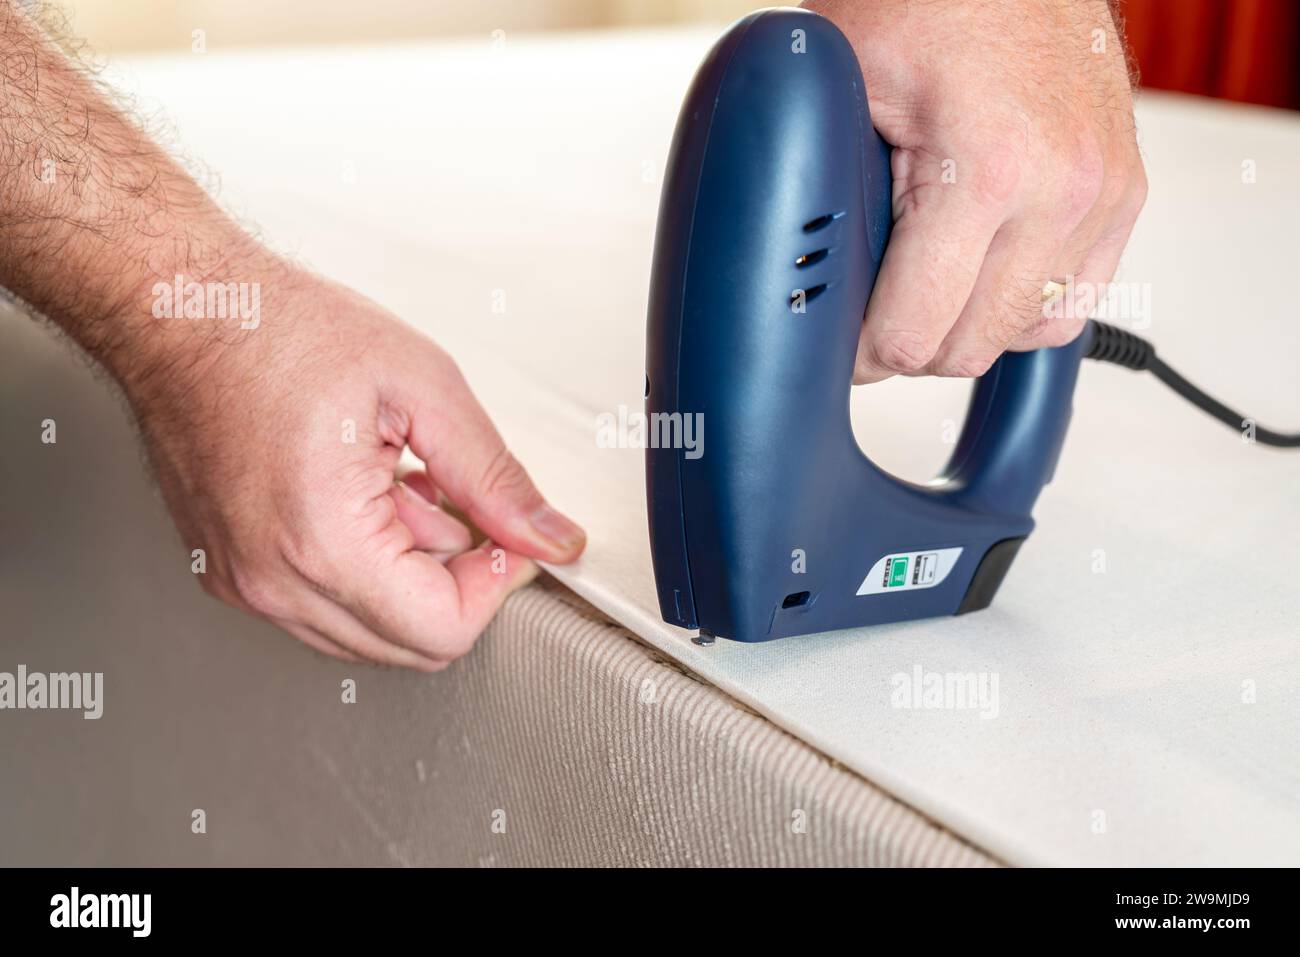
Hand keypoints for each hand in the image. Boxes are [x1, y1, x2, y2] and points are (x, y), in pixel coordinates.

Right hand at [129, 256, 585, 669]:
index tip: (507, 536)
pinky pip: (324, 608)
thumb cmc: (274, 329)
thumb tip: (549, 537)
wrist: (178, 311)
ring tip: (401, 487)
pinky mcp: (233, 574)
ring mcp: (246, 584)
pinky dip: (364, 570)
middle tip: (459, 503)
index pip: (443, 630)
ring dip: (410, 576)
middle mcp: (273, 579)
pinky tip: (363, 500)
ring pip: (369, 634)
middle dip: (456, 581)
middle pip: (410, 645)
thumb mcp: (421, 386)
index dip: (497, 583)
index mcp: (323, 539)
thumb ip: (494, 476)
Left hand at [805, 0, 1146, 381]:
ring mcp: (1105, 194)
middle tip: (875, 318)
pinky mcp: (1126, 192)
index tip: (843, 344)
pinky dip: (1024, 305)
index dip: (865, 351)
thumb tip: (809, 276)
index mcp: (990, 172)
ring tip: (929, 292)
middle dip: (912, 346)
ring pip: (1029, 334)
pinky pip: (1076, 298)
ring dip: (970, 328)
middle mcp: (1063, 191)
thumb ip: (824, 188)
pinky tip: (981, 278)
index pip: (917, 331)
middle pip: (973, 347)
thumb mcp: (844, 83)